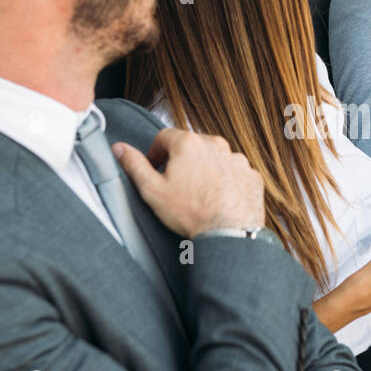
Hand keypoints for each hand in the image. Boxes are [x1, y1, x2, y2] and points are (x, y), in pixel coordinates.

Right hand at [115, 129, 263, 237]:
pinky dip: (225, 181)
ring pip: (214, 158)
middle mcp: (216, 145)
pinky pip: (233, 173)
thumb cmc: (191, 213)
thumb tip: (119, 149)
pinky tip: (218, 199)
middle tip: (175, 183)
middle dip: (181, 160)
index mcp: (189, 144)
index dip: (155, 152)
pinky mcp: (251, 175)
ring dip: (204, 170)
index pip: (165, 137)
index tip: (155, 167)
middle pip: (191, 146)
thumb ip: (134, 165)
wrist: (229, 233)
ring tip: (198, 194)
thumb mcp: (152, 190)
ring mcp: (236, 160)